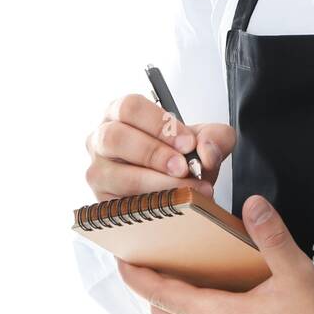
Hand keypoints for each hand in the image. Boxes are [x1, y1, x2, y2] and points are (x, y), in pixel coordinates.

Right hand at [85, 92, 235, 203]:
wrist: (180, 183)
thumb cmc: (182, 153)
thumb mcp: (205, 138)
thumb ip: (216, 137)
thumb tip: (206, 153)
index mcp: (121, 112)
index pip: (130, 108)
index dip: (158, 125)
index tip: (188, 143)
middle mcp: (102, 138)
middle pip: (115, 138)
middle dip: (154, 154)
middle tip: (184, 167)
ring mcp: (98, 171)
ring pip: (115, 175)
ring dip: (155, 183)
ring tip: (185, 188)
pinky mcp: (102, 201)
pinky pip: (119, 205)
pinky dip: (150, 205)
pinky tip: (173, 204)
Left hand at [116, 195, 313, 313]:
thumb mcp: (298, 271)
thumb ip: (272, 236)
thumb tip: (253, 204)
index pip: (164, 294)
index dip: (138, 278)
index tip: (120, 262)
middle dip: (151, 292)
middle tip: (147, 267)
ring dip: (172, 311)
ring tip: (176, 287)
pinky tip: (214, 313)